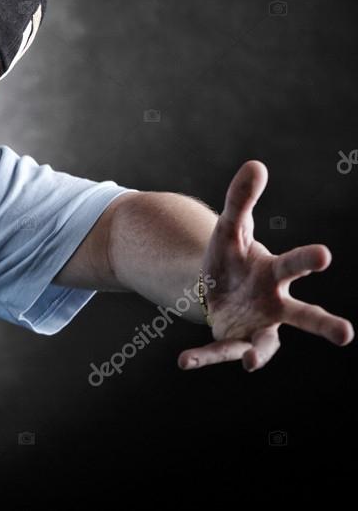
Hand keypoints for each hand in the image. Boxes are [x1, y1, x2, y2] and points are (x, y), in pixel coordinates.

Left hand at [178, 160, 353, 371]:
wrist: (216, 286)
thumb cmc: (233, 256)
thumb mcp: (230, 227)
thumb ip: (241, 199)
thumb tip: (256, 164)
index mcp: (275, 273)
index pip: (294, 265)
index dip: (307, 260)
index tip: (323, 255)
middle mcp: (274, 304)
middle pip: (302, 314)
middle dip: (323, 324)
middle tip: (347, 334)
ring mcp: (256, 326)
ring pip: (265, 345)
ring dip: (258, 354)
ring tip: (250, 361)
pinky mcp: (233, 340)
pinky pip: (219, 351)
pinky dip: (204, 357)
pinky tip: (184, 360)